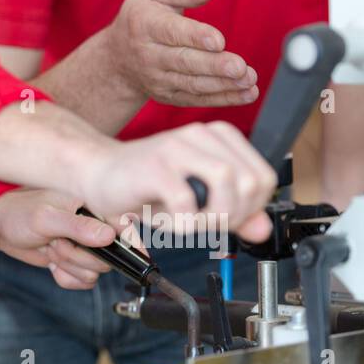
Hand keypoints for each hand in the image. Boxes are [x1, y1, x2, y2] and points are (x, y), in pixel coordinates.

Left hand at [0, 189, 123, 288]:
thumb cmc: (18, 213)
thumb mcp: (46, 217)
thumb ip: (77, 227)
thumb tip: (109, 236)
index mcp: (91, 210)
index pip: (123, 228)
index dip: (133, 245)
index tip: (138, 259)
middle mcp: (91, 229)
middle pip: (107, 260)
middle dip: (77, 257)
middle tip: (57, 242)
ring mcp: (83, 248)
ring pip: (93, 273)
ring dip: (68, 265)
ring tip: (51, 247)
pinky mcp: (73, 262)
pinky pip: (81, 282)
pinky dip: (64, 277)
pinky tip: (51, 262)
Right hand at [77, 121, 276, 242]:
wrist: (98, 175)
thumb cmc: (146, 187)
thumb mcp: (200, 202)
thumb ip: (234, 214)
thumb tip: (264, 229)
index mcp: (217, 137)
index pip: (264, 177)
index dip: (252, 209)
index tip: (227, 220)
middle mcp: (200, 134)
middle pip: (251, 182)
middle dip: (234, 216)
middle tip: (206, 225)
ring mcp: (177, 146)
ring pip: (226, 184)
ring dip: (212, 219)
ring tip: (189, 224)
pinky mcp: (154, 164)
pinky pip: (187, 202)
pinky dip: (181, 224)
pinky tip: (167, 223)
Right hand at [102, 0, 258, 107]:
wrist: (117, 58)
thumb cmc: (143, 15)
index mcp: (143, 24)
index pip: (171, 32)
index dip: (195, 36)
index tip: (218, 40)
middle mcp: (148, 55)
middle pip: (184, 62)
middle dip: (213, 66)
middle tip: (239, 67)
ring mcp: (157, 79)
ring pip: (193, 84)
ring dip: (223, 84)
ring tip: (249, 79)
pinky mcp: (169, 96)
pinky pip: (197, 99)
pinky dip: (223, 99)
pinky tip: (247, 94)